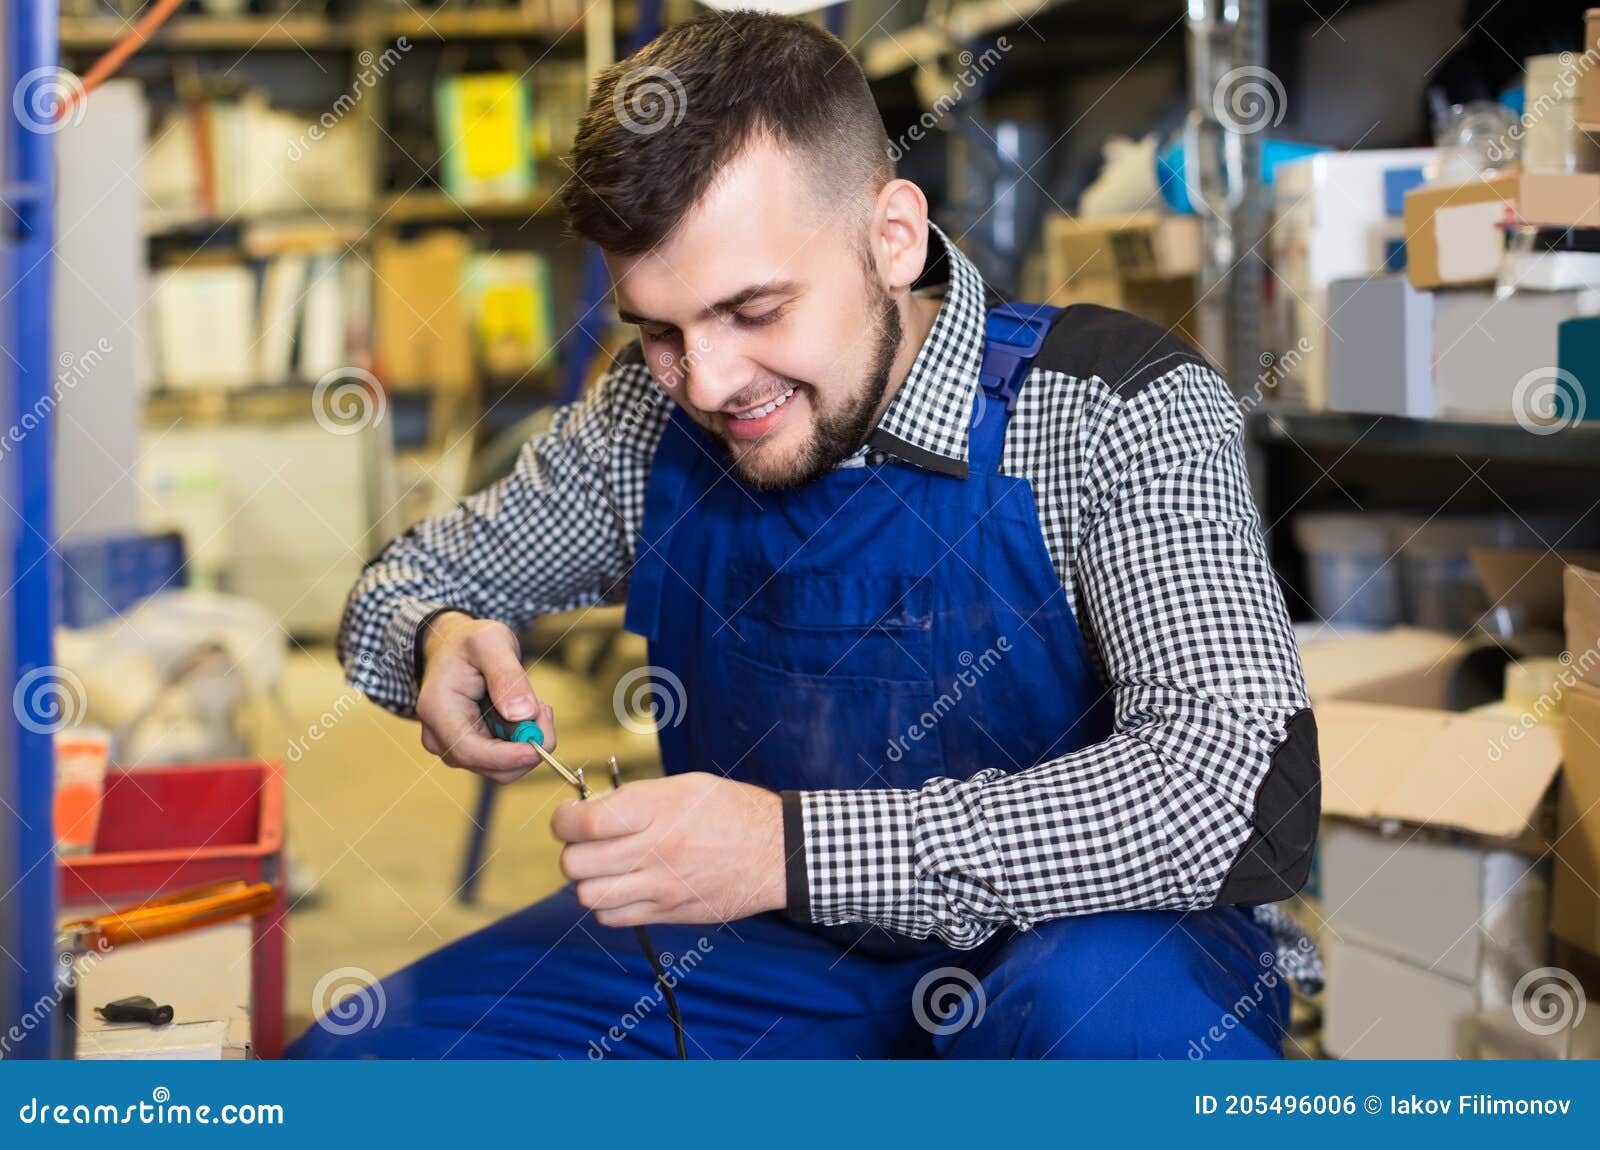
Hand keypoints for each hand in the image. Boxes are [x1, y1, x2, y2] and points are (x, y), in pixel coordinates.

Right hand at [415, 612, 557, 782]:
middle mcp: (440, 736)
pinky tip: (523, 712)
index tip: (538, 748)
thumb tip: (523, 714)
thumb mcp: (490, 642)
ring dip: (526, 742)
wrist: (453, 647)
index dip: (507, 756)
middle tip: (545, 709)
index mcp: (437, 710)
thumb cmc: (469, 643)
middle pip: (490, 766)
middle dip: (526, 748)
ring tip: (533, 703)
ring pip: (501, 767)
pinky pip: (503, 759)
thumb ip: (507, 675)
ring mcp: (453, 746)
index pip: (469, 750)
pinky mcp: (471, 749)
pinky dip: (521, 742)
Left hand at [555, 773, 786, 926]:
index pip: (583, 823)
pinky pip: (612, 917)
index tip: (567, 817)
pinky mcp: (667, 913)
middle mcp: (655, 849)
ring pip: (588, 895)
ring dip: (587, 880)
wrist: (776, 852)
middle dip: (572, 850)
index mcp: (657, 809)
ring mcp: (661, 886)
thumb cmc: (730, 810)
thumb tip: (589, 810)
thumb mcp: (683, 786)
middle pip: (576, 863)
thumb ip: (634, 798)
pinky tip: (623, 886)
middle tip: (586, 841)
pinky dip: (607, 903)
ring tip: (605, 866)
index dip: (563, 820)